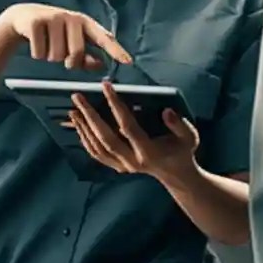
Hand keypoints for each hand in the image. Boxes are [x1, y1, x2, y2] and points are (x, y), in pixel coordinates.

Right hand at [0, 3, 131, 70]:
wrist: (24, 17)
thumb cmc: (53, 33)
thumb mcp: (70, 42)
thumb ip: (86, 56)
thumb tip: (100, 65)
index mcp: (84, 23)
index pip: (104, 37)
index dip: (116, 50)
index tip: (128, 62)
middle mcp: (71, 18)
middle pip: (76, 53)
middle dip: (69, 62)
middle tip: (62, 57)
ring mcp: (53, 18)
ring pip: (56, 56)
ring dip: (50, 57)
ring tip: (47, 44)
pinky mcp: (36, 23)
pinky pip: (40, 53)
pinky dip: (37, 54)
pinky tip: (35, 42)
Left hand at [69, 79, 199, 181]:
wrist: (176, 176)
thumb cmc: (183, 151)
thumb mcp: (189, 137)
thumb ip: (178, 124)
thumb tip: (166, 111)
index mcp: (149, 152)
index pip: (127, 126)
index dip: (115, 105)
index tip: (106, 86)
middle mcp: (132, 161)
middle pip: (105, 138)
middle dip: (89, 116)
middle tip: (77, 96)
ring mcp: (123, 167)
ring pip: (97, 147)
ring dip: (83, 128)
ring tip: (73, 109)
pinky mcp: (118, 168)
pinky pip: (97, 154)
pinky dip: (85, 140)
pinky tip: (79, 126)